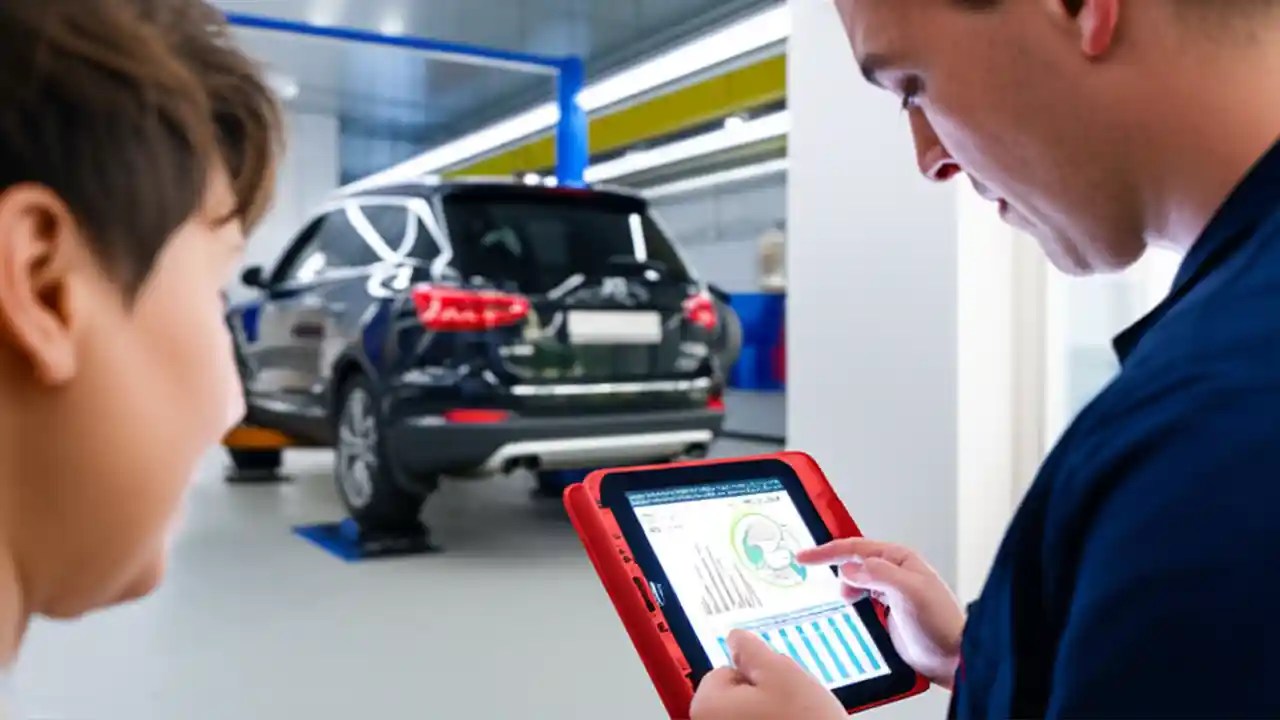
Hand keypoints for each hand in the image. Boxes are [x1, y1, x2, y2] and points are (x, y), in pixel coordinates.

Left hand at [690, 630, 845, 719]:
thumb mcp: (781, 673)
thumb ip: (752, 650)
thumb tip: (736, 638)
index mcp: (706, 707)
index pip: (724, 671)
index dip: (756, 675)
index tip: (775, 687)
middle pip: (735, 698)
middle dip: (762, 699)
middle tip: (791, 709)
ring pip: (750, 718)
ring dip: (771, 717)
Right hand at [797, 538, 964, 688]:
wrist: (952, 657)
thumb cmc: (940, 623)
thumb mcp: (909, 592)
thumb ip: (879, 575)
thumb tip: (848, 568)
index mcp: (899, 559)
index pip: (856, 548)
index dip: (827, 551)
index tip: (804, 557)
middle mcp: (894, 572)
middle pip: (854, 562)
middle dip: (834, 566)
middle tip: (812, 573)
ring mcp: (891, 592)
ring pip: (856, 581)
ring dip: (845, 588)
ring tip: (845, 600)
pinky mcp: (888, 612)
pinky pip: (862, 599)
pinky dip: (851, 601)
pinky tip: (850, 609)